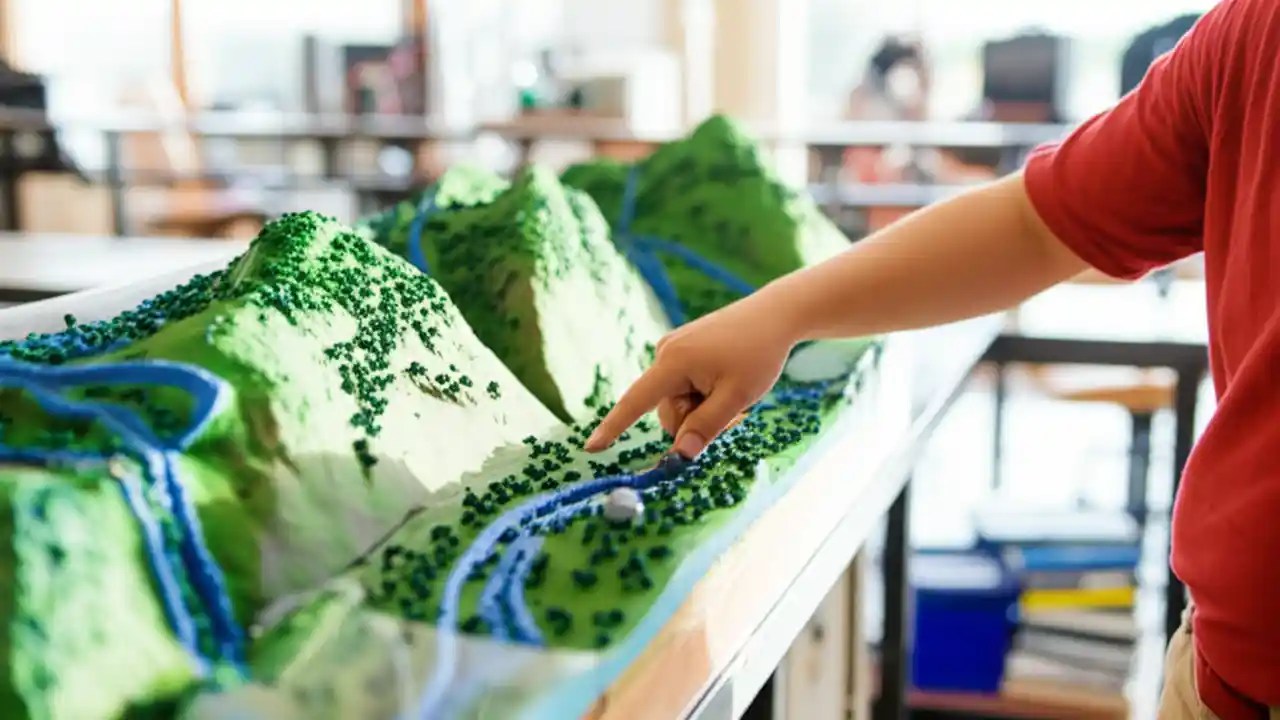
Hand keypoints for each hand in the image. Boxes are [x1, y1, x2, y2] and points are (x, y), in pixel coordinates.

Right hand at [585, 294, 797, 457]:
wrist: (775, 314)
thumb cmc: (759, 354)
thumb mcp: (737, 397)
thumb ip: (705, 427)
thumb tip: (679, 456)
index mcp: (673, 362)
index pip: (635, 402)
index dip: (613, 428)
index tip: (591, 448)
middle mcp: (665, 352)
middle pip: (667, 411)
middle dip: (695, 419)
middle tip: (734, 410)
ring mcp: (673, 348)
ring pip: (678, 401)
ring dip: (703, 407)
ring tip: (734, 390)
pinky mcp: (683, 348)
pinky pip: (684, 385)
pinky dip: (703, 393)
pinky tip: (727, 378)